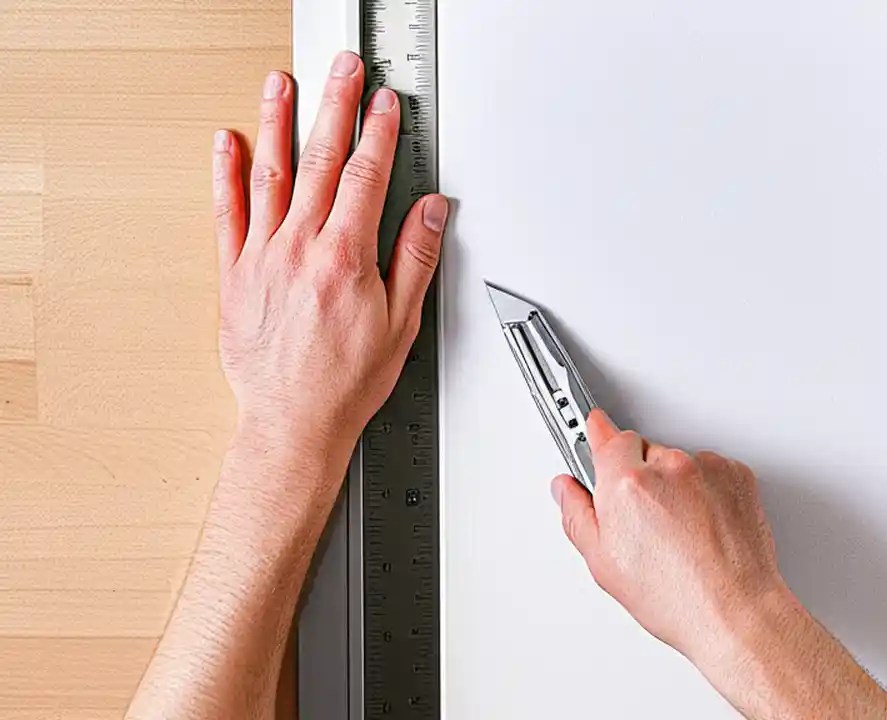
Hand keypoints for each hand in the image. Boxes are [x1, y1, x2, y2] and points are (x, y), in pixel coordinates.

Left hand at [211, 51, 448, 471]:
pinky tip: (228, 143)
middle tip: (341, 69)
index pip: (365, 177)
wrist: (292, 421)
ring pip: (269, 174)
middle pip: (319, 160)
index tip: (384, 103)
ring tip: (282, 84)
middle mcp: (299, 248)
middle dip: (334, 107)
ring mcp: (262, 257)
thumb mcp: (402, 324)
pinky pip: (227, 213)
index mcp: (344, 257)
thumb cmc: (345, 381)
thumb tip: (428, 212)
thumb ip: (414, 260)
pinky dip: (226, 174)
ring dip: (277, 122)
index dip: (378, 133)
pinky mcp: (235, 273)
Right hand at [551, 410, 788, 663]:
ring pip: (679, 462)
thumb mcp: (604, 564)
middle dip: (639, 476)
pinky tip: (704, 527)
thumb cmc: (675, 595)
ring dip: (675, 484)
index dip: (598, 436)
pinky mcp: (736, 474)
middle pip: (643, 451)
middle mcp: (668, 465)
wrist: (734, 609)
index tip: (593, 428)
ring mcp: (706, 468)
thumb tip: (567, 490)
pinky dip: (707, 491)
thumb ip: (578, 514)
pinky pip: (711, 471)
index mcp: (627, 482)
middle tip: (644, 519)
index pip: (605, 435)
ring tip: (682, 532)